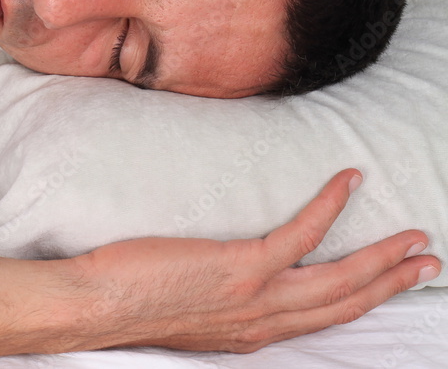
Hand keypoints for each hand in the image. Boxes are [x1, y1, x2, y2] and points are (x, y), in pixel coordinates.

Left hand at [61, 169, 440, 352]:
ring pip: (338, 279)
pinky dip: (329, 207)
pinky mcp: (241, 268)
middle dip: (391, 284)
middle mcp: (262, 322)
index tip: (388, 285)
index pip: (321, 319)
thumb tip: (227, 281)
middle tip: (426, 262)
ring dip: (382, 258)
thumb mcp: (190, 314)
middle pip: (344, 303)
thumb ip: (221, 303)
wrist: (99, 305)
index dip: (361, 301)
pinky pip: (300, 235)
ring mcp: (255, 297)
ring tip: (413, 237)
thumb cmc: (132, 301)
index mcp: (252, 333)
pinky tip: (347, 181)